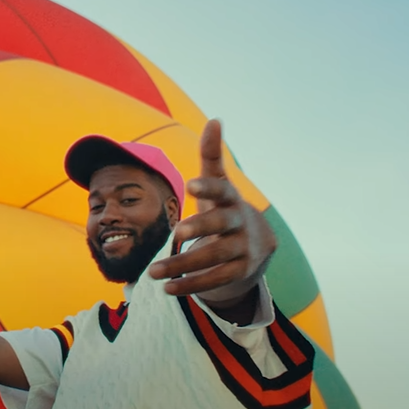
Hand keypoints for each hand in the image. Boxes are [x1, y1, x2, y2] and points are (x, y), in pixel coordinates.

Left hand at [148, 119, 275, 298]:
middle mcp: (239, 223)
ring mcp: (241, 249)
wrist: (257, 243)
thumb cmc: (225, 206)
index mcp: (231, 199)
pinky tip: (167, 288)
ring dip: (183, 265)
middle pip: (220, 225)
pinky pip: (214, 280)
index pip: (222, 190)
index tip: (190, 185)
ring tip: (152, 272)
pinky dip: (190, 285)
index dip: (208, 187)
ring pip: (214, 258)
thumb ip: (212, 155)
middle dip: (200, 228)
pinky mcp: (239, 272)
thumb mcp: (219, 182)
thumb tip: (215, 120)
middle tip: (176, 232)